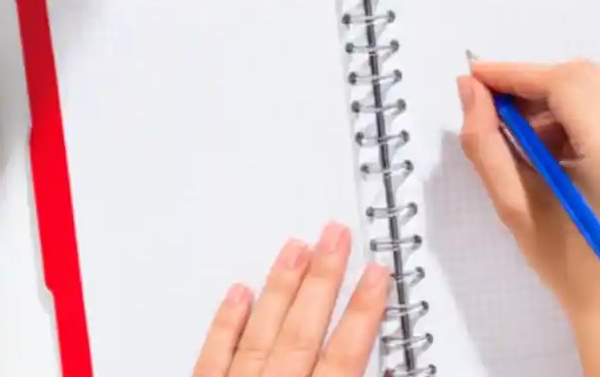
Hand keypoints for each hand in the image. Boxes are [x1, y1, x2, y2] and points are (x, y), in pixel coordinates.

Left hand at [193, 223, 388, 376]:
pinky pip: (213, 356)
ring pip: (261, 333)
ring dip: (280, 287)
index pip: (344, 355)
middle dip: (323, 278)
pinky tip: (238, 293)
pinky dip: (227, 323)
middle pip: (303, 331)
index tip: (376, 274)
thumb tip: (386, 374)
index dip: (362, 311)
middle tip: (335, 237)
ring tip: (295, 247)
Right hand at [458, 60, 599, 376]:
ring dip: (555, 102)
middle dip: (533, 85)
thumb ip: (486, 143)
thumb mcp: (516, 207)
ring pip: (599, 90)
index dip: (516, 73)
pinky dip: (578, 118)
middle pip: (584, 78)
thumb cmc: (573, 272)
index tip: (477, 77)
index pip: (565, 84)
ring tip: (524, 143)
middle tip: (493, 109)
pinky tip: (554, 152)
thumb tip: (470, 91)